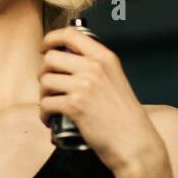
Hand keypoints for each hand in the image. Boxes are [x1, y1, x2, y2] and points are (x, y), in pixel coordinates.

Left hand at [37, 26, 163, 173]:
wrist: (134, 142)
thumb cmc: (124, 116)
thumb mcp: (115, 80)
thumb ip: (95, 67)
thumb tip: (66, 61)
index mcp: (105, 58)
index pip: (70, 34)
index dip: (51, 38)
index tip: (44, 48)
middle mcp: (94, 68)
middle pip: (50, 58)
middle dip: (43, 72)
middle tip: (49, 86)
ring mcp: (84, 86)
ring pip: (45, 81)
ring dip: (42, 95)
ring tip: (51, 105)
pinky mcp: (75, 106)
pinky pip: (45, 104)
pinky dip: (44, 114)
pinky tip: (50, 119)